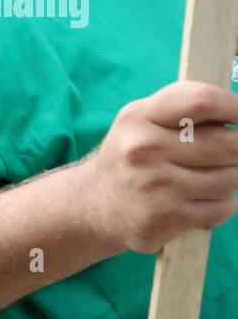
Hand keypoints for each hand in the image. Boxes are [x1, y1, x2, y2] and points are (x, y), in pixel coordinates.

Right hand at [85, 80, 237, 253]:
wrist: (94, 205)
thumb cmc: (132, 157)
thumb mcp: (142, 121)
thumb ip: (186, 110)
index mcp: (138, 118)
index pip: (201, 101)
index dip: (235, 107)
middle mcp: (143, 149)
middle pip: (230, 143)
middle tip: (227, 154)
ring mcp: (155, 186)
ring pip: (232, 178)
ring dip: (231, 178)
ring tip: (206, 179)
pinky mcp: (165, 217)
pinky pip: (223, 207)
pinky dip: (221, 205)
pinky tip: (198, 201)